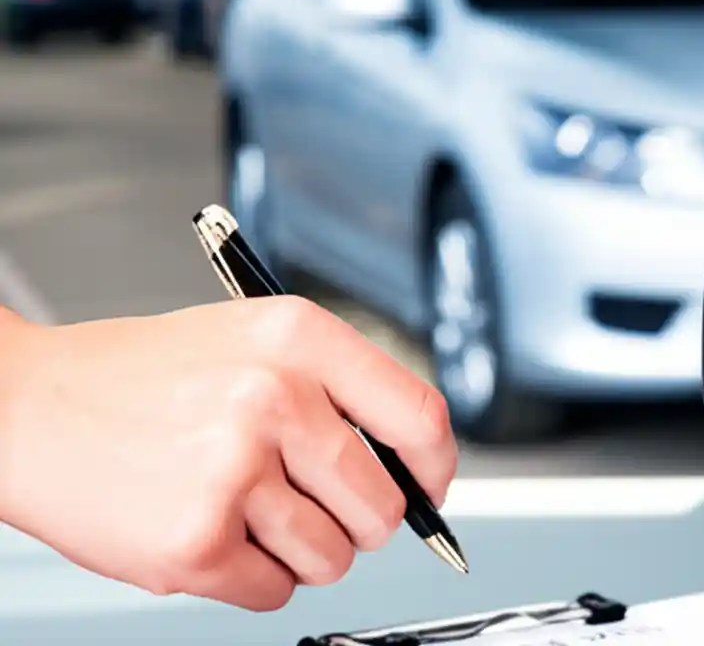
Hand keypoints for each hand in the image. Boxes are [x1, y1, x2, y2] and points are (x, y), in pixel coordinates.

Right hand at [0, 298, 455, 610]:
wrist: (25, 406)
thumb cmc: (139, 376)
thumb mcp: (251, 341)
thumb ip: (337, 391)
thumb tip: (412, 465)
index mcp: (299, 338)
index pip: (421, 419)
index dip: (435, 468)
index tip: (427, 489)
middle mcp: (275, 397)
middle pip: (383, 506)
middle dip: (357, 522)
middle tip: (309, 505)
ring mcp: (234, 470)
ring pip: (333, 557)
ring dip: (300, 551)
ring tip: (245, 510)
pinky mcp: (197, 540)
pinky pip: (275, 592)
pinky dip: (252, 578)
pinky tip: (213, 531)